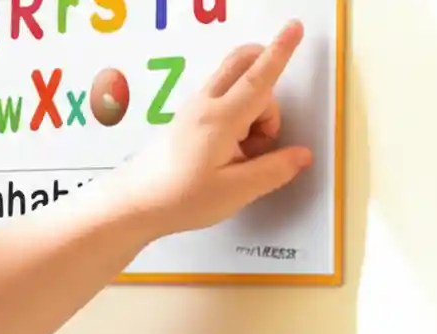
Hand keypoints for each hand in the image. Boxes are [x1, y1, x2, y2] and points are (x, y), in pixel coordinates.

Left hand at [104, 20, 314, 236]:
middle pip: (243, 66)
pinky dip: (236, 118)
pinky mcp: (186, 118)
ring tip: (242, 155)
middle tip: (263, 132)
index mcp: (221, 118)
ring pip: (235, 85)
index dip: (281, 52)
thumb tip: (302, 155)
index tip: (294, 27)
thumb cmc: (180, 198)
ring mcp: (193, 109)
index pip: (260, 78)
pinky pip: (221, 101)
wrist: (134, 203)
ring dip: (252, 110)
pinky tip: (228, 154)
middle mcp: (205, 105)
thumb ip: (274, 170)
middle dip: (266, 83)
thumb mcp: (236, 191)